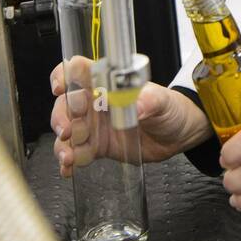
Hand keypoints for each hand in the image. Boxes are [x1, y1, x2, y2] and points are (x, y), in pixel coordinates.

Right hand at [50, 57, 212, 175]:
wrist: (179, 134)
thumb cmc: (171, 108)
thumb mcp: (163, 102)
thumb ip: (149, 100)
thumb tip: (137, 104)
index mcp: (108, 83)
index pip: (79, 71)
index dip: (65, 75)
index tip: (60, 88)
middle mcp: (97, 102)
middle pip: (67, 104)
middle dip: (61, 117)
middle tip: (67, 130)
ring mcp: (95, 125)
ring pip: (68, 131)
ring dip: (63, 144)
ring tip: (68, 157)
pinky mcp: (98, 146)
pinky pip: (77, 152)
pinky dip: (70, 161)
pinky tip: (69, 169)